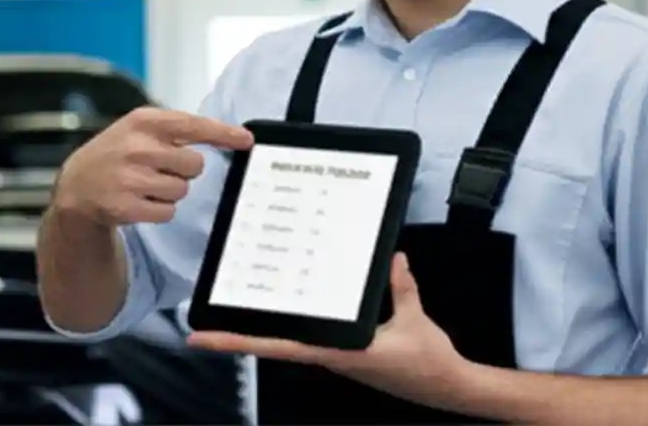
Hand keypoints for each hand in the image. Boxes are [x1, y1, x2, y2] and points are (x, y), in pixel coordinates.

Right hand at [52, 106, 253, 225]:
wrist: (76, 186)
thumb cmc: (116, 154)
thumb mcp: (138, 129)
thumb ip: (176, 130)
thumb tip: (228, 136)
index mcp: (143, 121)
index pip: (193, 125)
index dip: (224, 133)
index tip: (247, 140)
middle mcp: (137, 147)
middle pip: (195, 164)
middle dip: (184, 170)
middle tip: (160, 169)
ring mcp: (130, 178)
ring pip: (182, 190)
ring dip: (170, 191)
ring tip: (145, 185)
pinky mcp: (127, 207)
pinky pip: (168, 212)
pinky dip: (159, 210)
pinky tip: (139, 200)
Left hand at [187, 253, 471, 410]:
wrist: (446, 388)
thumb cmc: (428, 361)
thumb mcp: (414, 320)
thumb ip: (401, 288)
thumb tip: (394, 259)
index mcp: (338, 354)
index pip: (278, 347)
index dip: (239, 341)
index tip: (204, 338)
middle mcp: (329, 358)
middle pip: (274, 346)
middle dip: (238, 337)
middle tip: (200, 328)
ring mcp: (335, 357)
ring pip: (289, 343)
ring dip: (262, 332)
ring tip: (234, 315)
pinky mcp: (346, 354)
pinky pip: (309, 339)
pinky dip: (291, 327)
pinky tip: (287, 310)